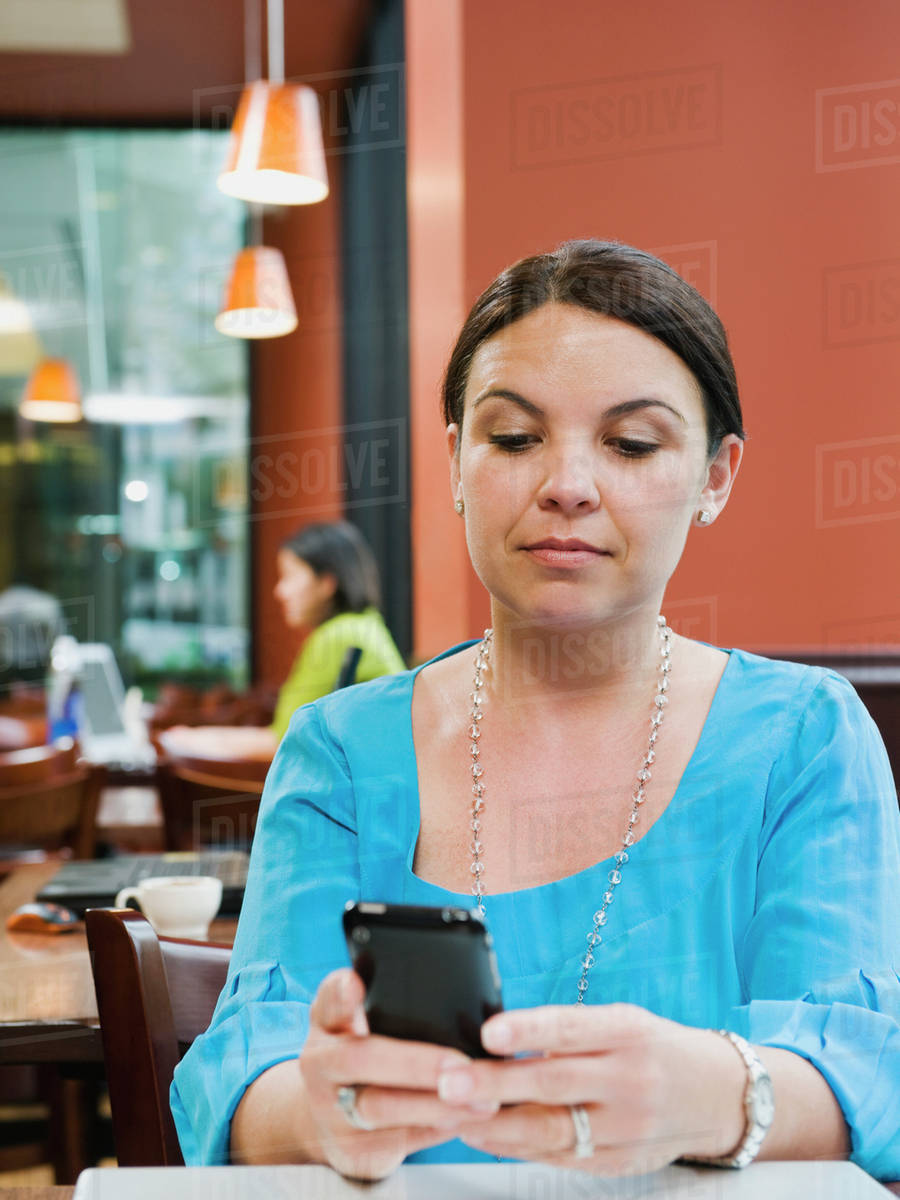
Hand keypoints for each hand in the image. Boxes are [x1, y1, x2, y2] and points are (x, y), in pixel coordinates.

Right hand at [299, 969, 500, 1179]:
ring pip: (382, 1109)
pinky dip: (437, 1130)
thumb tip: (388, 979)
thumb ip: (362, 1001)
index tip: (356, 986)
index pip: (329, 1003)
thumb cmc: (351, 1058)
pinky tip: (467, 1119)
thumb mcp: (348, 1025)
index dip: (341, 995)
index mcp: (325, 1026)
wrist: (322, 1124)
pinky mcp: (354, 1151)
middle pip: (362, 1059)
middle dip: (415, 1064)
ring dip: (436, 1104)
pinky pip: (399, 1140)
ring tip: (482, 1100)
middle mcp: (320, 1067)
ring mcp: (333, 1112)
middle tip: (462, 1066)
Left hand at [438, 1003, 745, 1175]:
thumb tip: (497, 1039)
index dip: (529, 1030)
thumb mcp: (622, 1023)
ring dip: (497, 1124)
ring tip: (454, 1115)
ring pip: (552, 1130)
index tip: (488, 1032)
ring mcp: (627, 1128)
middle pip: (555, 1083)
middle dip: (497, 1084)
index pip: (572, 1028)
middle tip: (450, 1082)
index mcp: (628, 1032)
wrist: (715, 1095)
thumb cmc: (653, 1048)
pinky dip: (517, 1147)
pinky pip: (560, 1157)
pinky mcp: (620, 1163)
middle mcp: (630, 1080)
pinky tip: (484, 1135)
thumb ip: (569, 1033)